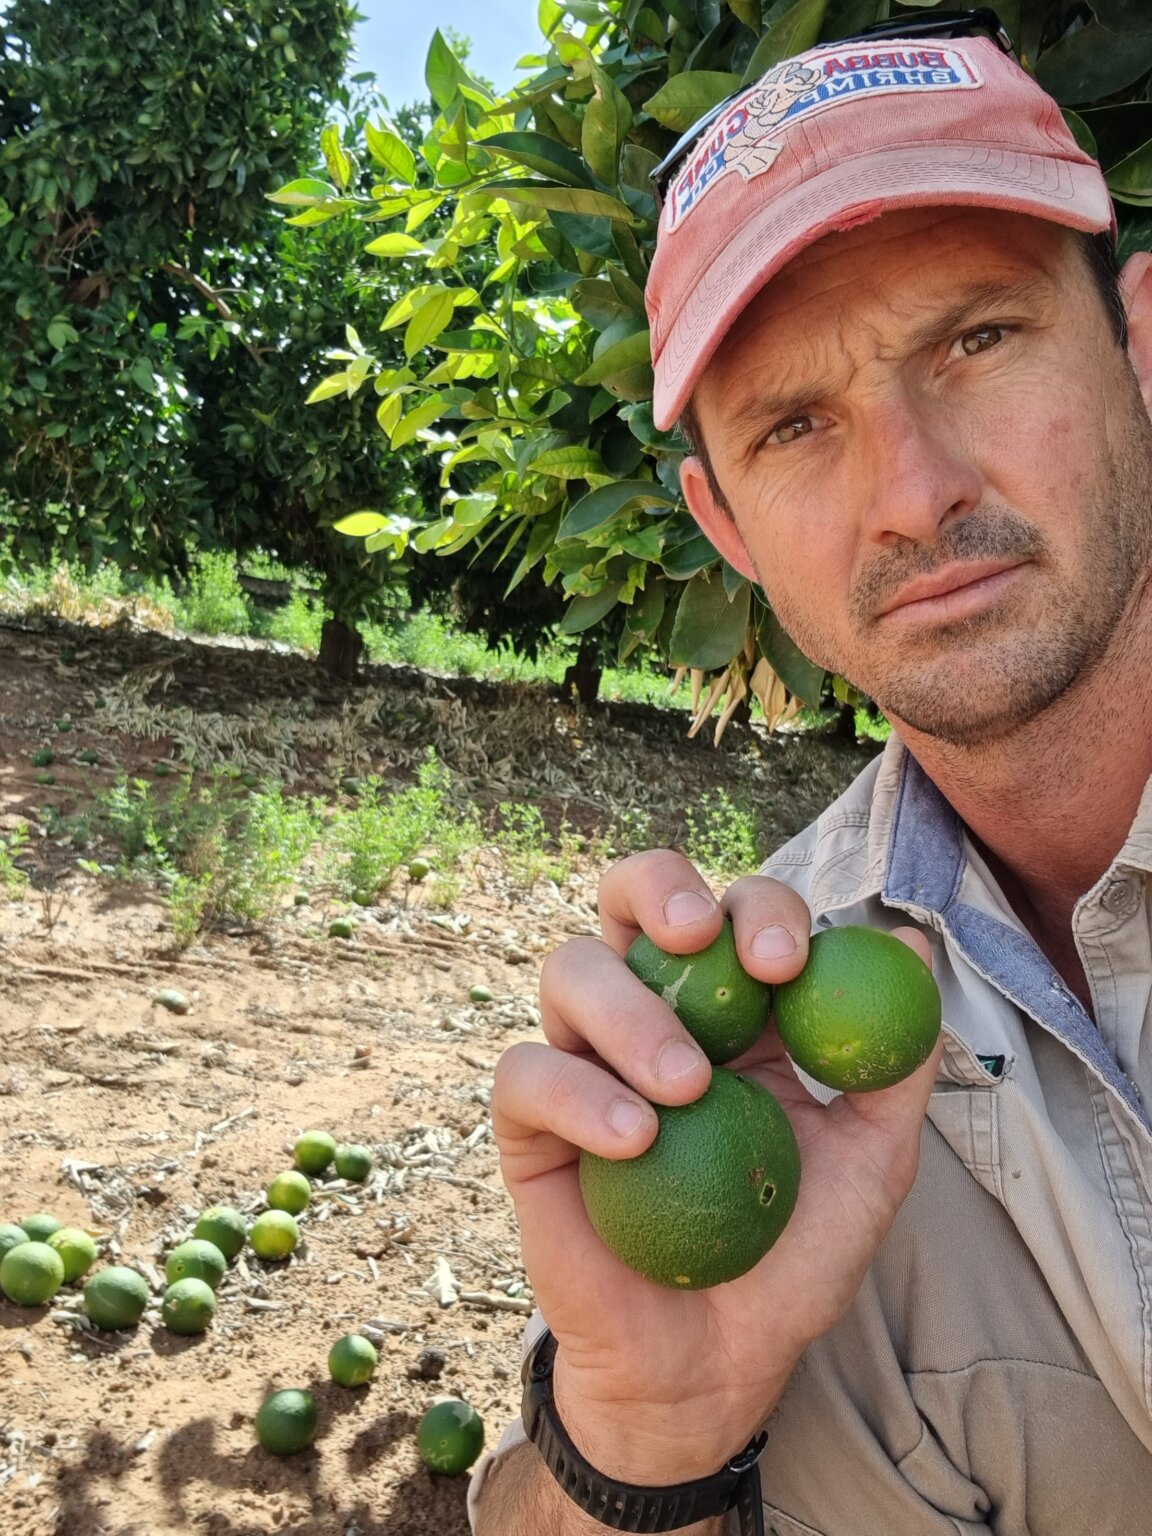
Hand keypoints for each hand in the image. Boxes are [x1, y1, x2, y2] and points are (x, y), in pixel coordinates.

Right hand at [492, 850, 941, 1485]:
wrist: (715, 1365)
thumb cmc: (794, 1259)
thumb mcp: (871, 1163)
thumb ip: (892, 1063)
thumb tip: (908, 943)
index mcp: (733, 1009)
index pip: (732, 914)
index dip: (755, 910)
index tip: (785, 962)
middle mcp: (652, 1012)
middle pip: (627, 895)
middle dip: (658, 887)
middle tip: (700, 935)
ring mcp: (585, 1061)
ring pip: (569, 968)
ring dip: (629, 1007)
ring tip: (686, 1086)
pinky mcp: (530, 1125)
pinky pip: (528, 1073)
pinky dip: (579, 1092)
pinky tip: (634, 1140)